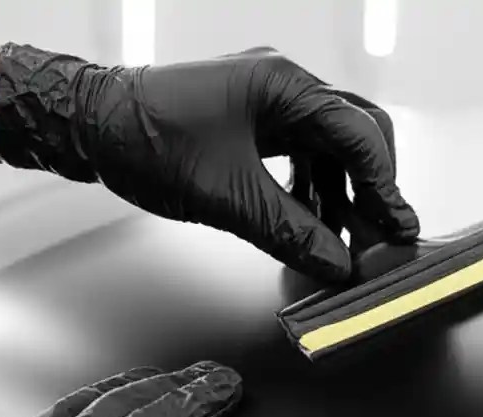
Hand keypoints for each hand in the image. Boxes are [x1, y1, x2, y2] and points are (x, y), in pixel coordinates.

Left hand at [0, 44, 419, 282]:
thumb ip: (291, 233)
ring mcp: (265, 101)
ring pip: (328, 148)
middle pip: (356, 135)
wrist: (85, 123)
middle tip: (380, 236)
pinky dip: (311, 190)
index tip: (398, 230)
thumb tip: (336, 265)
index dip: (385, 189)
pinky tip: (311, 224)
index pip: (360, 136)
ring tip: (345, 243)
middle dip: (372, 188)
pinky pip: (298, 155)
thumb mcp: (227, 198)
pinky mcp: (248, 121)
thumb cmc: (145, 139)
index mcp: (284, 86)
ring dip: (341, 195)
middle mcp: (282, 86)